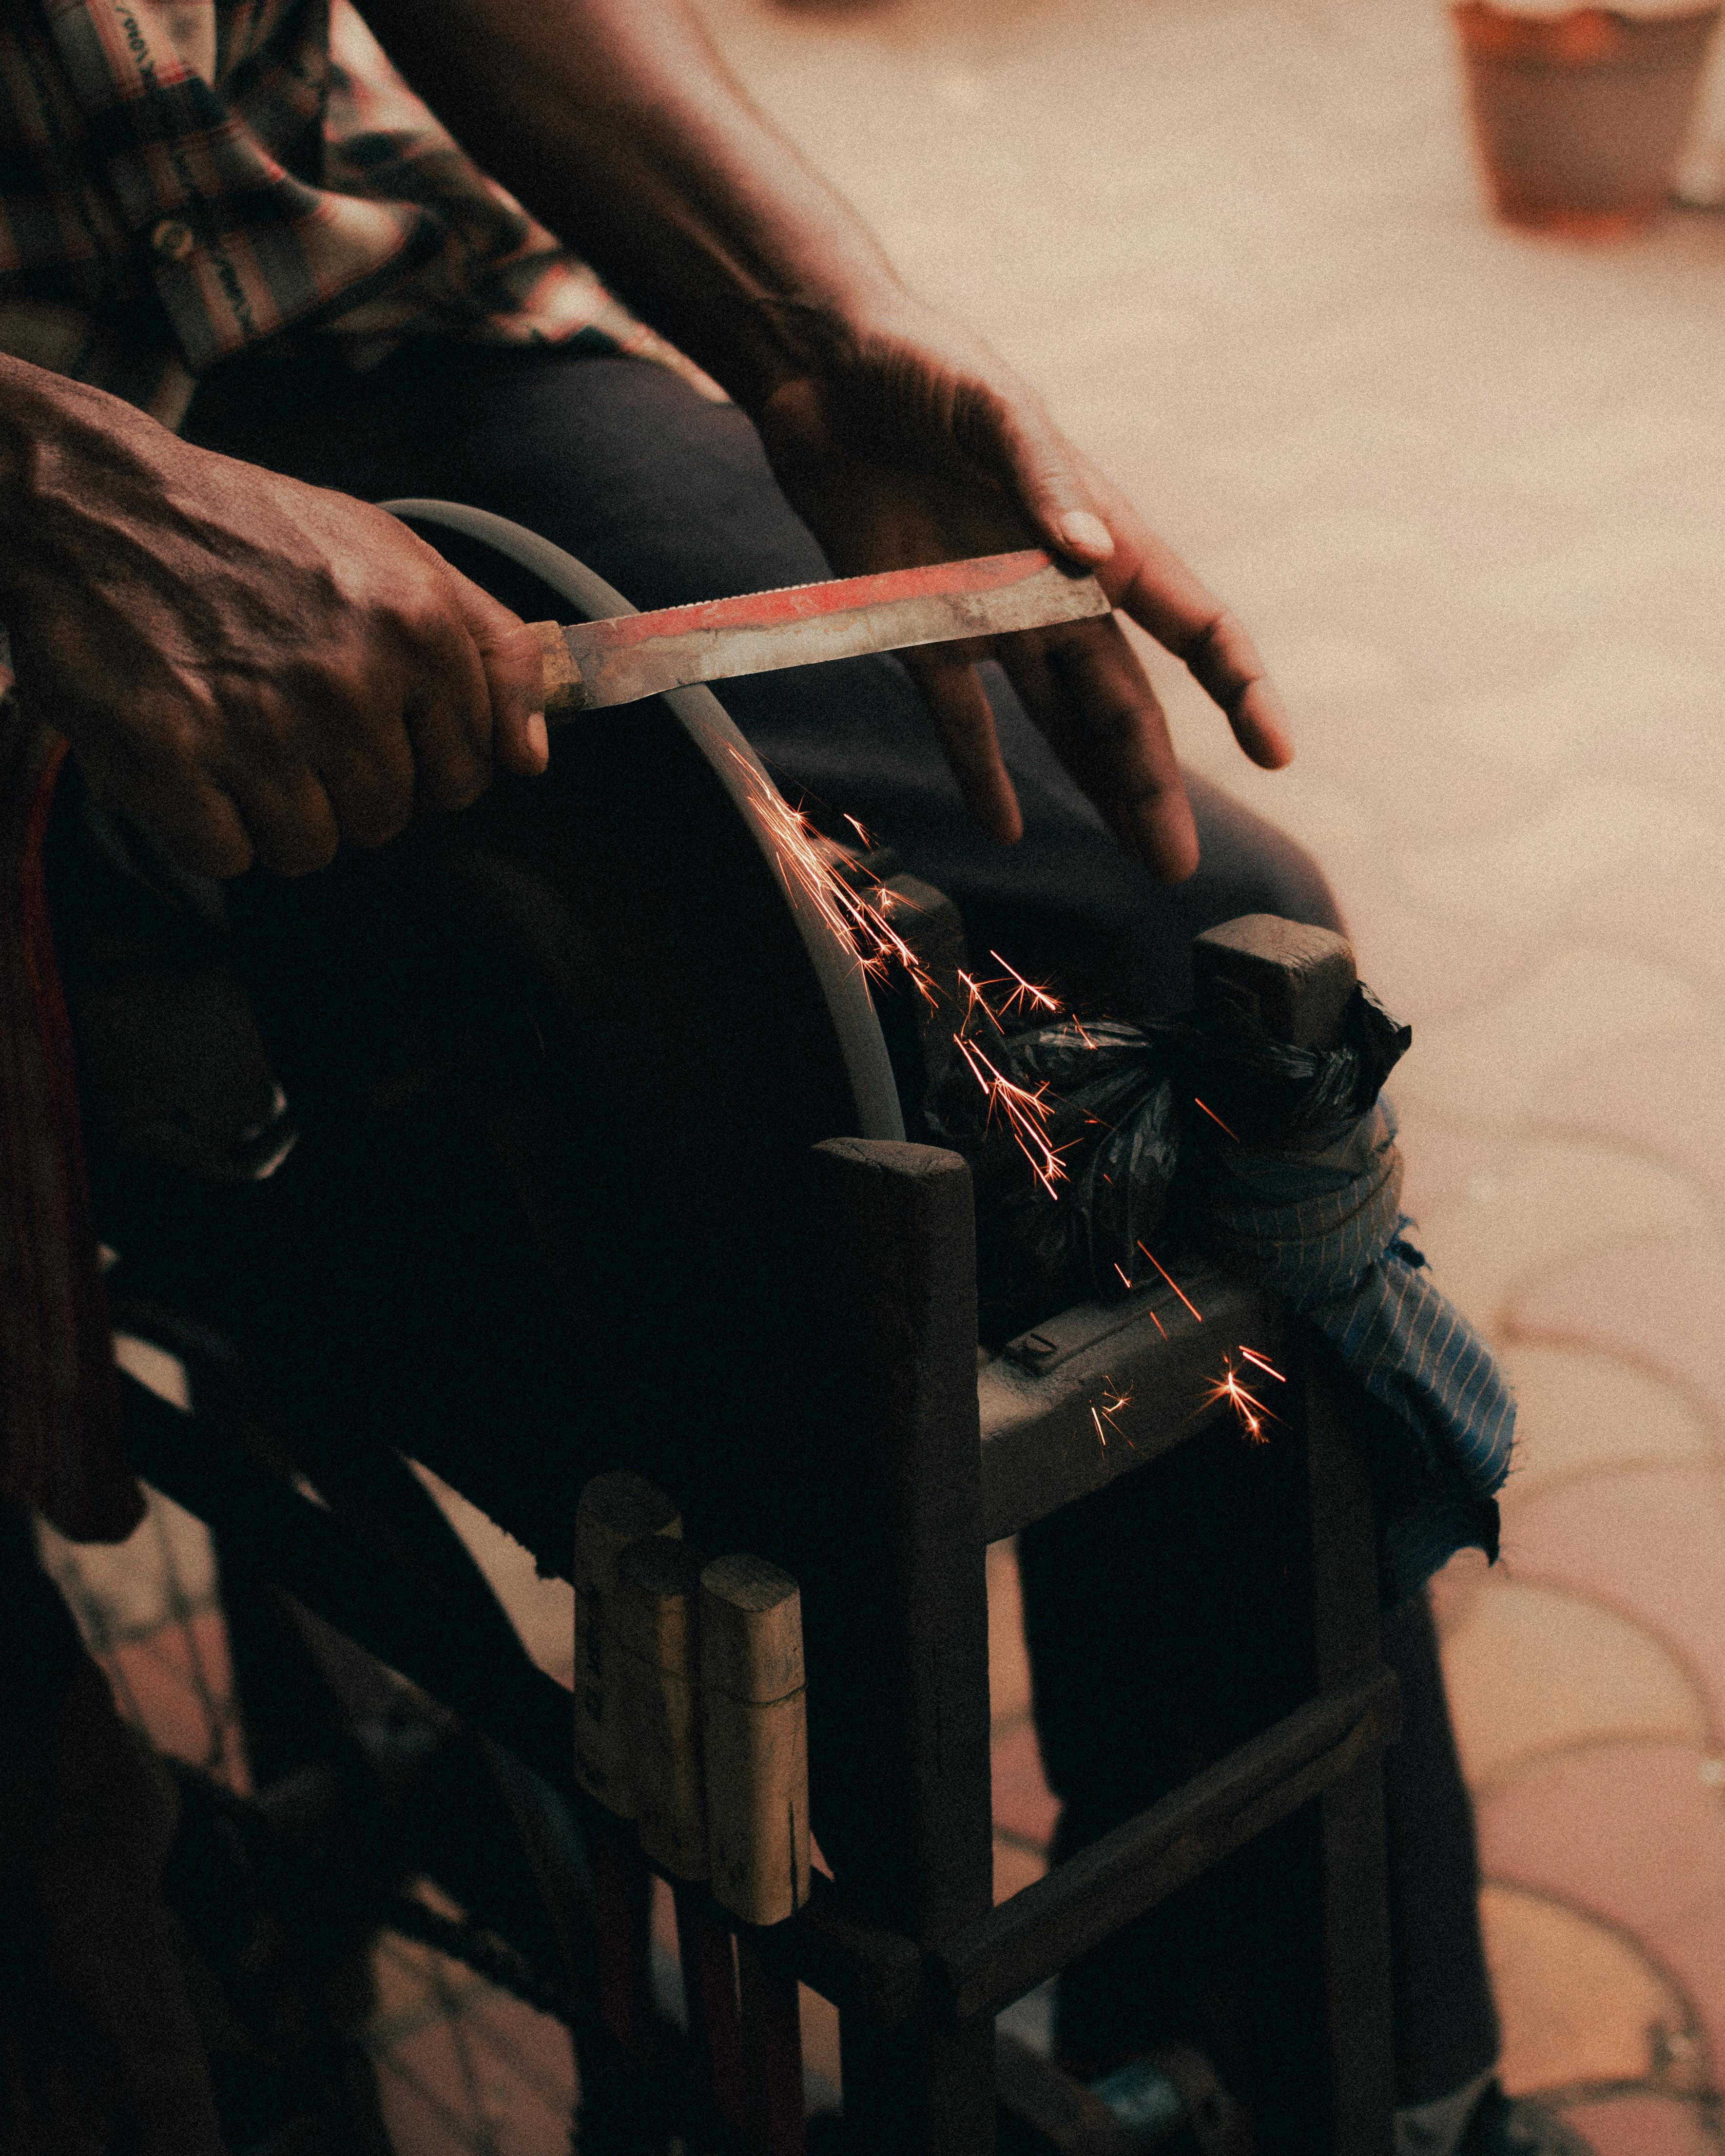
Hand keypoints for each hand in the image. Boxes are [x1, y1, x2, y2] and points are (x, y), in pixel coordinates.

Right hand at [4, 379, 546, 878]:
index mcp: (416, 629)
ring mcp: (256, 725)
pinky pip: (225, 856)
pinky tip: (190, 757)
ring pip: (310, 849)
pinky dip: (207, 826)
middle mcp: (346, 682)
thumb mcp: (396, 557)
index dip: (420, 762)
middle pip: (386, 818)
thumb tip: (534, 759)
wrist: (95, 500)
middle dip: (344, 787)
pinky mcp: (168, 760)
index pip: (464, 776)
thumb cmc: (257, 534)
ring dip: (276, 814)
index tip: (375, 726)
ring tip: (240, 737)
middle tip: (289, 719)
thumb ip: (491, 651)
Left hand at [753, 303, 1291, 880]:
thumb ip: (1042, 480)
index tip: (1275, 752)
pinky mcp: (919, 629)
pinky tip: (1007, 828)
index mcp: (1101, 537)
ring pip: (1060, 724)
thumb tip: (1091, 555)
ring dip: (1094, 789)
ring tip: (1134, 857)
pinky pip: (962, 718)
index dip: (1238, 689)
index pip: (1194, 625)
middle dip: (1151, 785)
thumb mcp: (990, 408)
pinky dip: (981, 772)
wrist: (821, 369)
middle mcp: (1057, 590)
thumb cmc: (921, 366)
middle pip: (1123, 704)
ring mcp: (992, 616)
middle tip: (1175, 866)